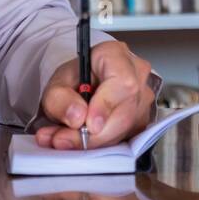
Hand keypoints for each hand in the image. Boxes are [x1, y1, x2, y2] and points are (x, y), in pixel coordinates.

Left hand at [33, 41, 155, 149]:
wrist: (80, 86)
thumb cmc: (74, 80)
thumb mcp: (55, 86)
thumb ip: (60, 100)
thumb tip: (78, 117)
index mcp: (116, 55)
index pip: (122, 82)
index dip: (106, 106)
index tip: (88, 124)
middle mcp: (137, 75)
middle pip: (124, 112)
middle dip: (93, 135)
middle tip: (63, 139)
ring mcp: (143, 99)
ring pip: (124, 129)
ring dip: (93, 142)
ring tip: (65, 138)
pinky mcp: (141, 120)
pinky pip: (124, 138)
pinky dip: (100, 144)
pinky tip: (83, 138)